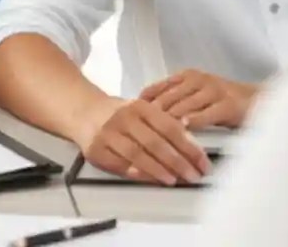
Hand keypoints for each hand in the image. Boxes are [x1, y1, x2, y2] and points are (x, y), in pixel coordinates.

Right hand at [75, 96, 210, 185]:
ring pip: (138, 154)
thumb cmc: (120, 114)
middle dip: (178, 162)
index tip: (203, 162)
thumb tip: (193, 149)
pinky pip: (119, 164)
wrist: (84, 111)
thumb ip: (164, 126)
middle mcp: (124, 118)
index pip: (170, 127)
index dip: (189, 146)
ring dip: (158, 170)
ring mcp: (108, 134)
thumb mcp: (143, 111)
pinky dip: (135, 172)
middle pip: (156, 142)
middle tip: (194, 175)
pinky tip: (149, 178)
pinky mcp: (96, 150)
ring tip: (175, 180)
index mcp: (141, 106)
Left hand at [140, 69, 259, 128]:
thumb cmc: (223, 99)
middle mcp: (199, 80)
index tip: (128, 115)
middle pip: (168, 98)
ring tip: (154, 133)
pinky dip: (193, 121)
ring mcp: (214, 91)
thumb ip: (174, 97)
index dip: (143, 104)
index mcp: (188, 76)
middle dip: (152, 115)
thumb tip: (145, 107)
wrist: (257, 99)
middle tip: (137, 129)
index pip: (159, 88)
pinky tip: (183, 129)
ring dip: (169, 122)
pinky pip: (206, 114)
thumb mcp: (195, 92)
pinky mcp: (228, 105)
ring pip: (185, 106)